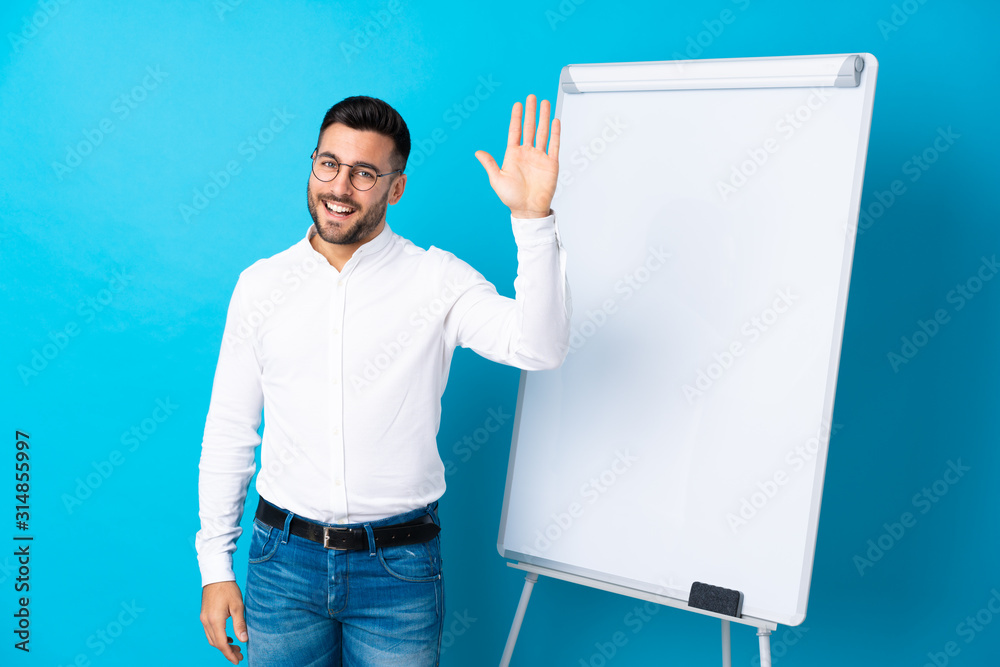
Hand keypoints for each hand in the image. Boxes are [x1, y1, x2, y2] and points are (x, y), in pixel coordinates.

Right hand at [200, 581, 246, 663]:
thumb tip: (244, 640)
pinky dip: (218, 638)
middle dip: (227, 651)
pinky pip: (209, 632)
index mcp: (215, 620)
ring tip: (235, 647)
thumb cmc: (228, 589)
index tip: (238, 660)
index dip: (230, 654)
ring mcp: (203, 619)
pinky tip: (228, 637)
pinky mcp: (204, 615)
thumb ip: (240, 624)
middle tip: (240, 654)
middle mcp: (206, 622)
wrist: (216, 576)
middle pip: (216, 643)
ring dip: (222, 645)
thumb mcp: (238, 606)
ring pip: (212, 639)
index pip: (222, 644)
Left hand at [475, 94, 560, 218]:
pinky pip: (554, 145)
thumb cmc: (512, 198)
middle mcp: (527, 153)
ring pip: (543, 132)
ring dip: (543, 118)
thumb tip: (478, 152)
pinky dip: (555, 133)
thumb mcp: (497, 179)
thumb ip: (490, 164)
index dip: (516, 118)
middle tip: (531, 97)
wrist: (528, 210)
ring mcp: (540, 157)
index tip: (518, 104)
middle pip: (530, 127)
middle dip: (531, 112)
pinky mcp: (551, 164)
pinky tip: (555, 122)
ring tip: (544, 103)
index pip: (515, 131)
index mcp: (513, 155)